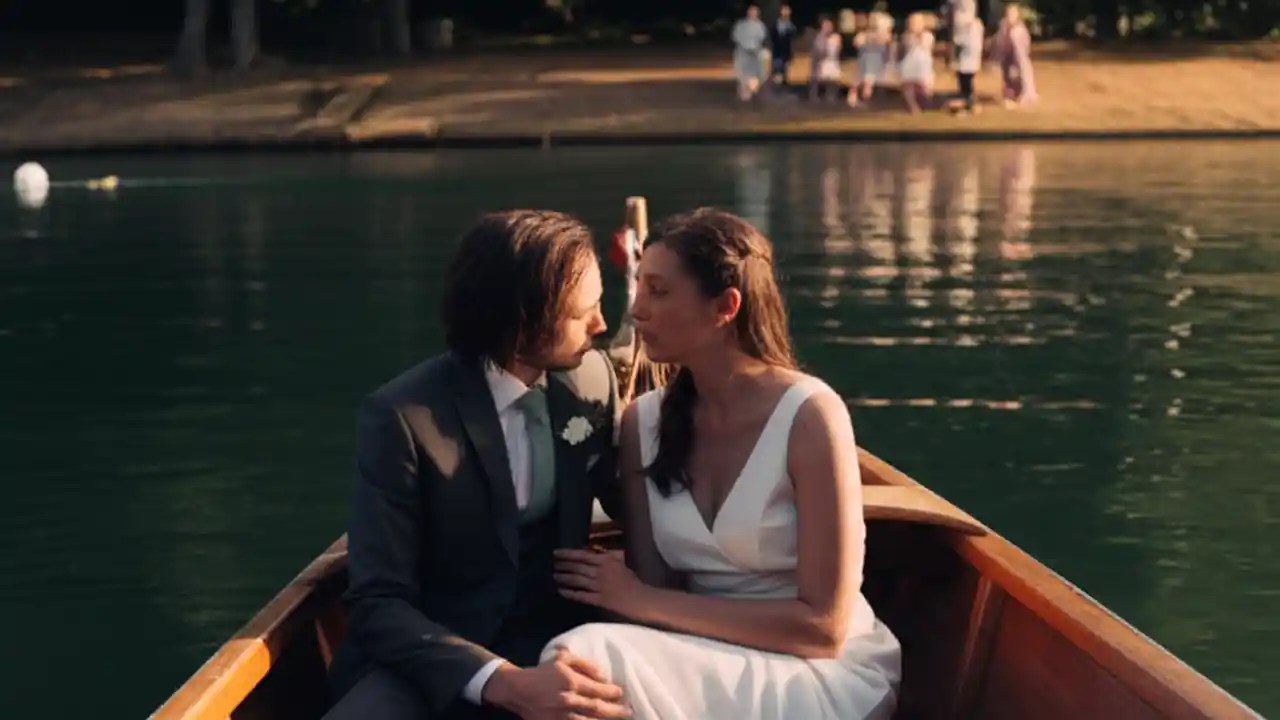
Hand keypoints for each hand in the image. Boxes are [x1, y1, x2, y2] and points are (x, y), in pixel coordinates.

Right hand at [483, 649, 629, 718]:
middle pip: (598, 708)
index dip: (613, 692)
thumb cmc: (542, 671)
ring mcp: (560, 716)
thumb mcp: (563, 658)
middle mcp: (568, 700)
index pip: (598, 690)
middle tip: (629, 712)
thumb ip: (585, 664)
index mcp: (571, 682)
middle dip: (615, 711)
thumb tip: (603, 675)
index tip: (621, 693)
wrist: (517, 689)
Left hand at [554, 548, 646, 616]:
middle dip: (563, 565)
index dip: (568, 554)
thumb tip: (592, 551)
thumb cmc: (632, 580)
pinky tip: (561, 591)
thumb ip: (607, 556)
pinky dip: (570, 593)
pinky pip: (581, 596)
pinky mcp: (599, 600)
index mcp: (606, 561)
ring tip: (554, 576)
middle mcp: (600, 572)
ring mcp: (599, 586)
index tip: (556, 553)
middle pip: (577, 567)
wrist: (642, 599)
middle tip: (552, 564)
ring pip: (577, 580)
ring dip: (564, 578)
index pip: (582, 555)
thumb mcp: (620, 562)